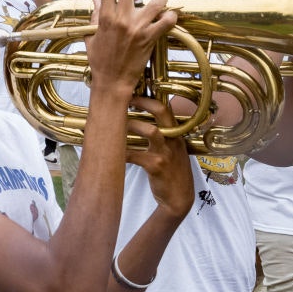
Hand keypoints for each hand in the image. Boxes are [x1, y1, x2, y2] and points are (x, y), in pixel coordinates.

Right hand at [86, 0, 176, 91]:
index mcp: (104, 17)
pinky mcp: (149, 39)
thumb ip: (94, 15)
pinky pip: (167, 21)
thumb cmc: (100, 61)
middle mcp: (121, 19)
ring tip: (158, 5)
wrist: (112, 83)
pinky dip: (171, 17)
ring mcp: (137, 28)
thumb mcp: (91, 37)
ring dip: (159, 0)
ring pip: (155, 1)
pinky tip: (169, 18)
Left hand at [125, 96, 193, 218]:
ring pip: (151, 131)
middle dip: (142, 102)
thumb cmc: (172, 172)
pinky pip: (136, 155)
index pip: (166, 108)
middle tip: (125, 99)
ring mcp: (166, 153)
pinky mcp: (157, 167)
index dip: (149, 98)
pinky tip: (112, 154)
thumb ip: (161, 135)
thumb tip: (141, 120)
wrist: (179, 198)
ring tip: (118, 125)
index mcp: (176, 133)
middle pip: (161, 111)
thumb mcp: (172, 150)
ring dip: (132, 125)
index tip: (133, 93)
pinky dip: (123, 153)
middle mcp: (173, 139)